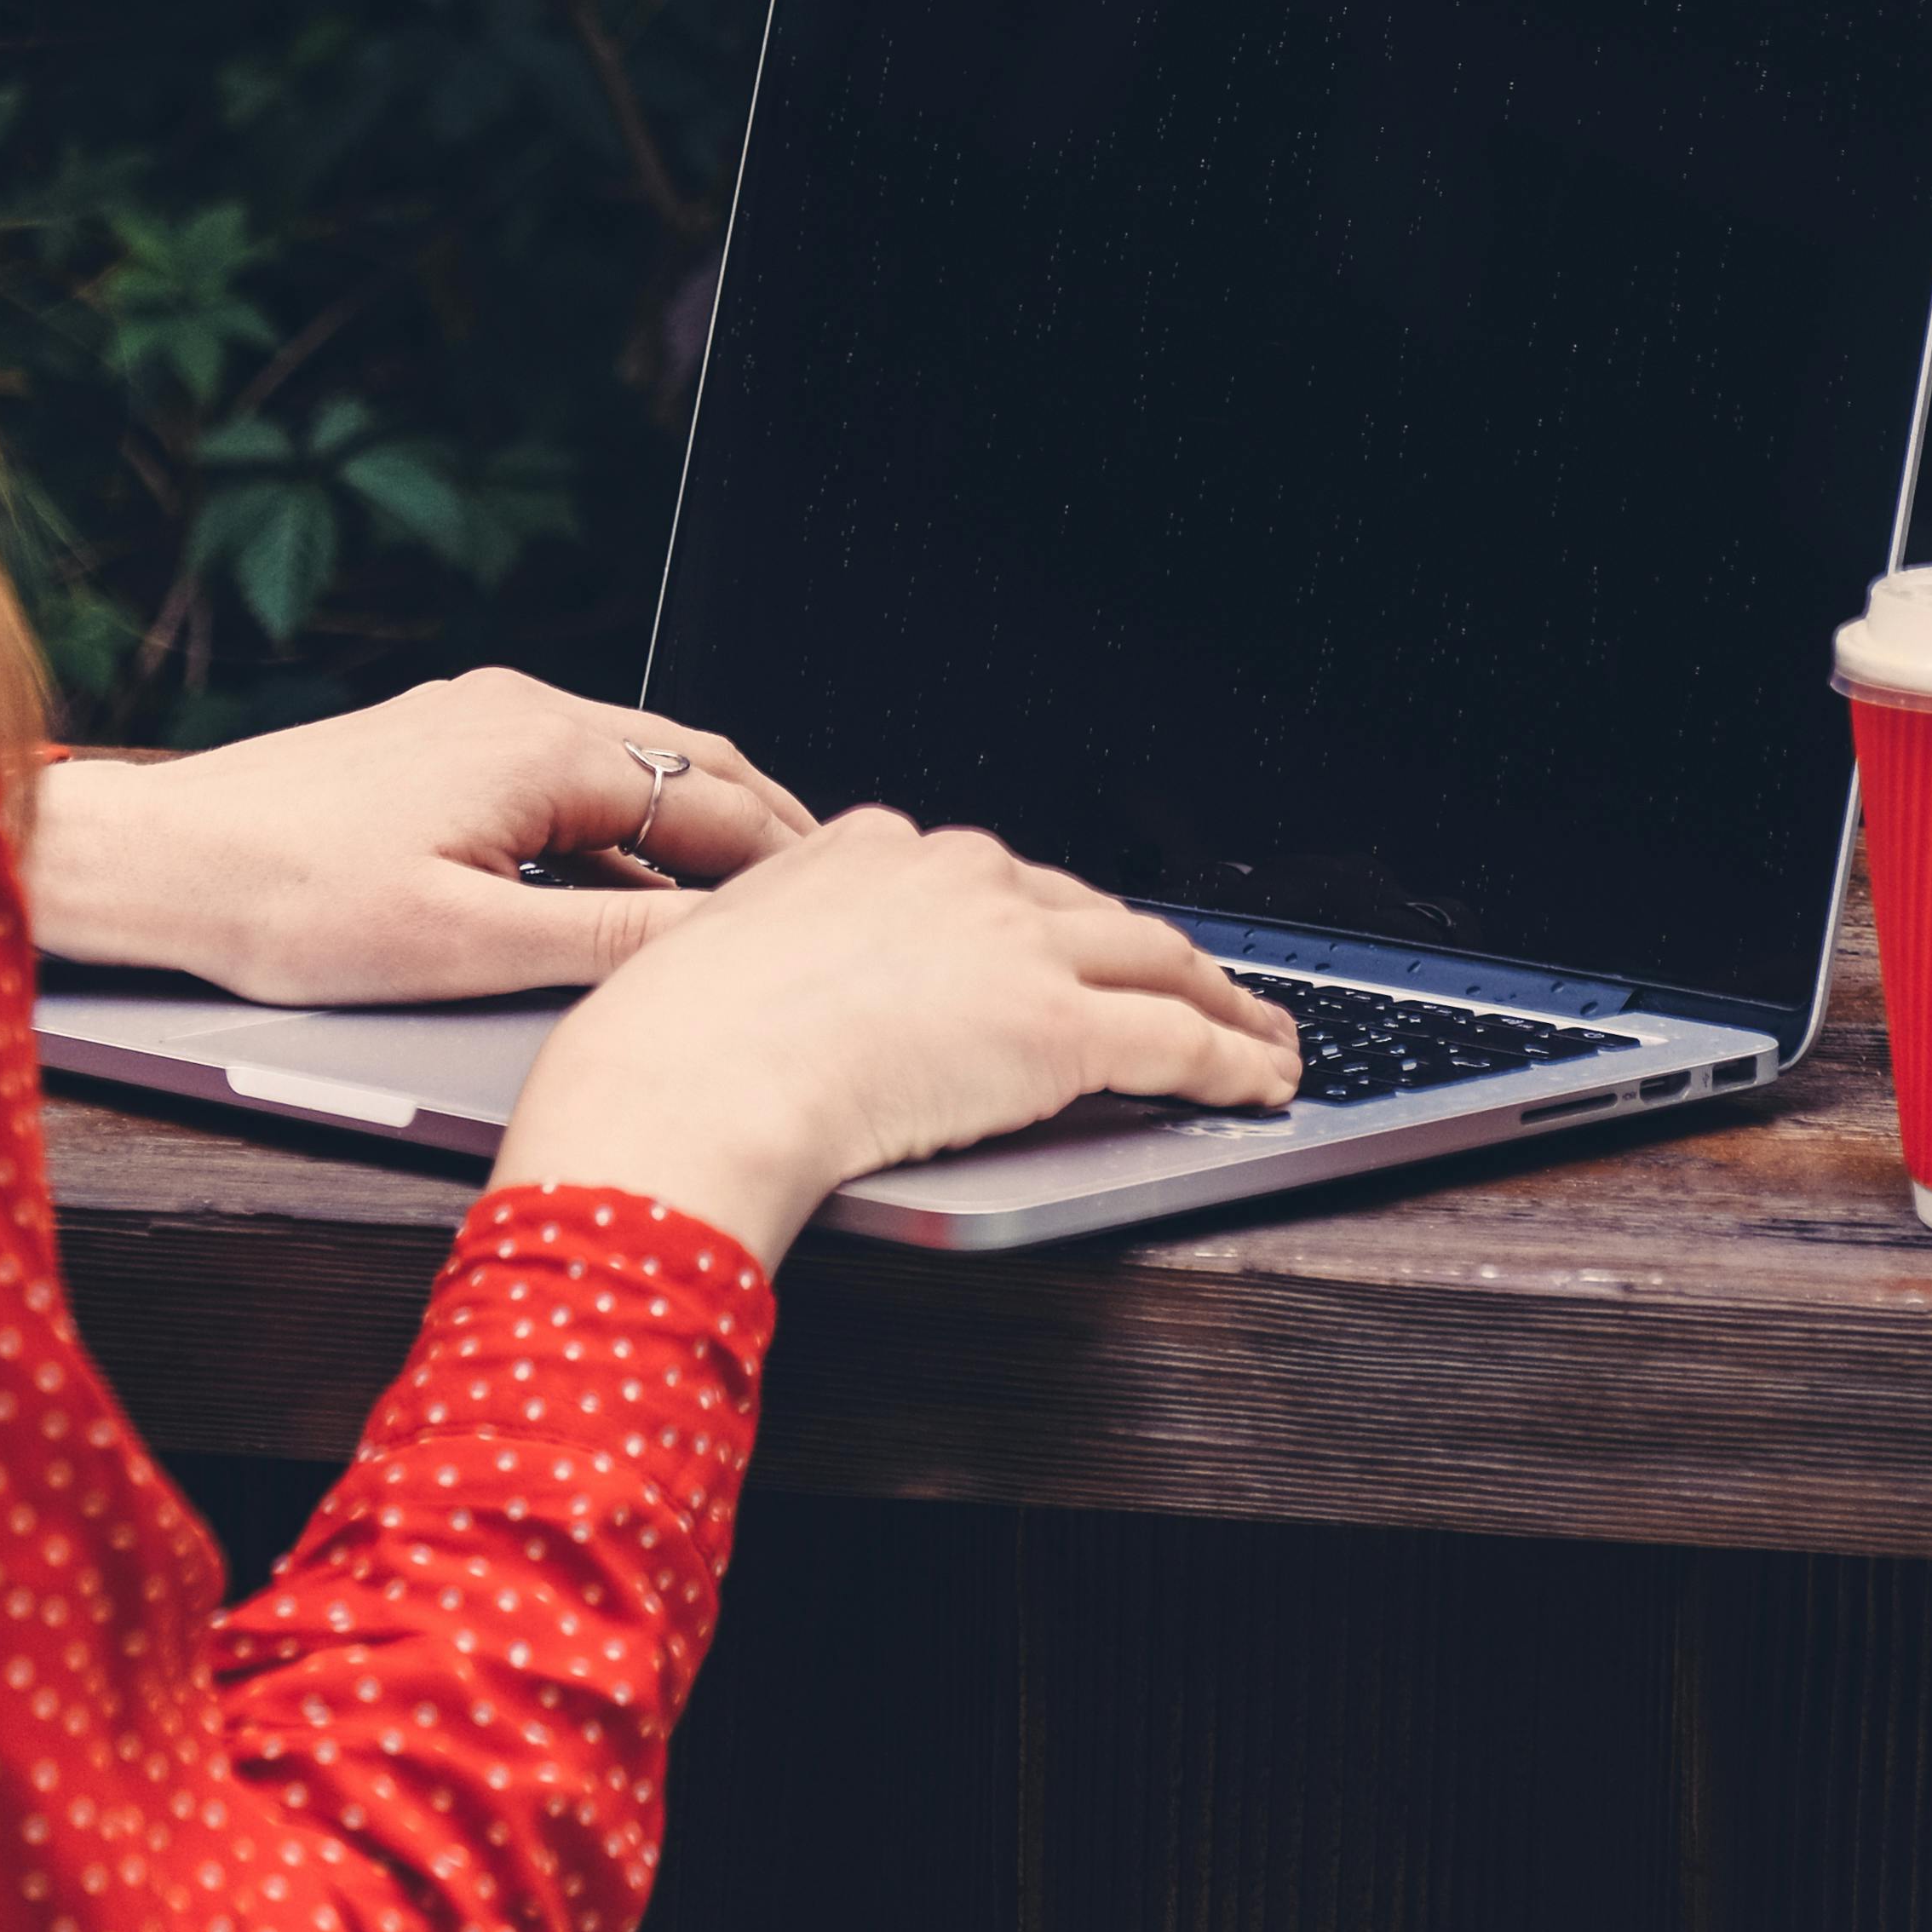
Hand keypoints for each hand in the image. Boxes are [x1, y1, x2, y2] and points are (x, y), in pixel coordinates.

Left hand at [25, 668, 814, 1003]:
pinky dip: (620, 825)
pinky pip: (564, 773)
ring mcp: (475, 717)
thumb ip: (609, 938)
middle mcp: (519, 708)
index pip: (715, 798)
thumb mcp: (469, 944)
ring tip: (742, 892)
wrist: (156, 862)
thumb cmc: (287, 906)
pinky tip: (622, 884)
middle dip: (763, 824)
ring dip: (690, 825)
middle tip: (829, 884)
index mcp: (544, 746)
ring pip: (626, 764)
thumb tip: (720, 940)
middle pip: (686, 759)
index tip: (848, 899)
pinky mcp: (436, 740)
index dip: (789, 856)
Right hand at [490, 808, 1299, 1268]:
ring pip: (1157, 961)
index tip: (1075, 943)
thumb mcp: (717, 957)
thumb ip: (778, 956)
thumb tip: (777, 996)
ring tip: (1259, 1035)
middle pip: (1089, 909)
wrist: (687, 1079)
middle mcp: (958, 875)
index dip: (1050, 919)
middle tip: (1197, 985)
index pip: (994, 880)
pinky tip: (1259, 1083)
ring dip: (1223, 1002)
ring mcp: (1014, 943)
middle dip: (1151, 952)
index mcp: (872, 847)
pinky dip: (1232, 1062)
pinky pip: (1174, 1042)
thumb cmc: (672, 1043)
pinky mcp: (1056, 1023)